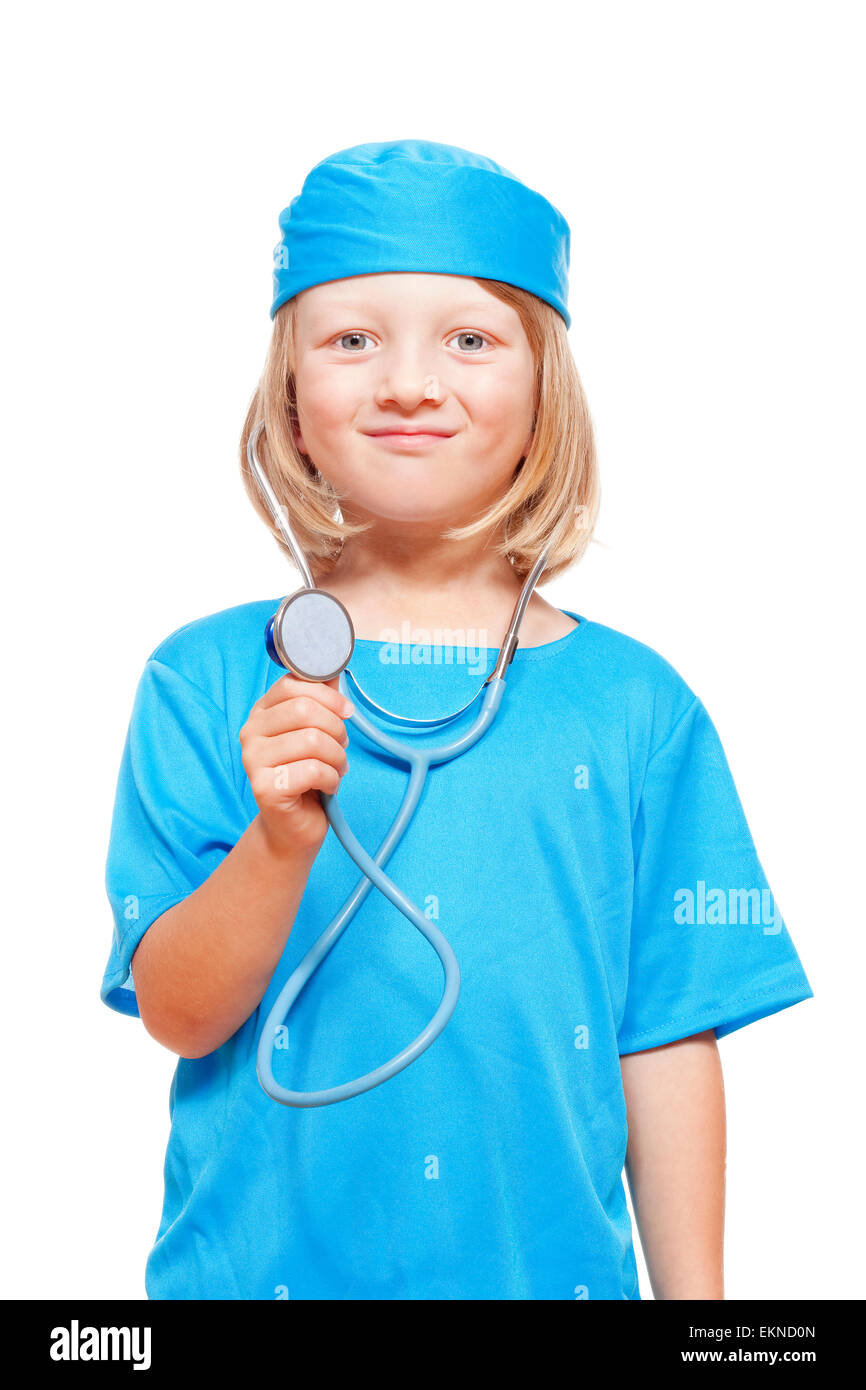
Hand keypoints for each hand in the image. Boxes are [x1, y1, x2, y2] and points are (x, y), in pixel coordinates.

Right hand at [240, 673, 352, 855]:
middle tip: (341, 747)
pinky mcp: (264, 787)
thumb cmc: (306, 776)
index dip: (328, 696)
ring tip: (335, 769)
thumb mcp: (316, 732)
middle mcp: (250, 732)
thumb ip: (321, 700)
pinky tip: (326, 786)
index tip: (346, 712)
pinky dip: (332, 779)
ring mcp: (253, 761)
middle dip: (336, 729)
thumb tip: (333, 668)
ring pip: (313, 741)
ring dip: (338, 757)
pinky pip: (313, 770)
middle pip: (305, 711)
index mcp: (261, 712)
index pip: (294, 684)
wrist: (293, 827)